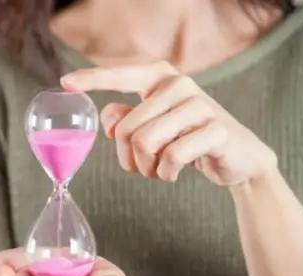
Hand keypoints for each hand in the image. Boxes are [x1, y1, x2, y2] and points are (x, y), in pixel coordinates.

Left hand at [61, 62, 277, 186]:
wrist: (237, 157)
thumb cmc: (187, 140)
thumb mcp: (154, 129)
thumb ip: (127, 120)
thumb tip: (110, 123)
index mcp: (160, 78)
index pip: (119, 75)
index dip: (91, 79)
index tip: (65, 83)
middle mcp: (178, 85)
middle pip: (126, 129)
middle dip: (129, 159)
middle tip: (143, 167)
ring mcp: (200, 105)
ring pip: (145, 144)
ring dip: (147, 169)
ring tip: (159, 170)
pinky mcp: (216, 129)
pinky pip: (172, 157)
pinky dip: (167, 173)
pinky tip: (175, 172)